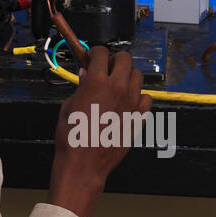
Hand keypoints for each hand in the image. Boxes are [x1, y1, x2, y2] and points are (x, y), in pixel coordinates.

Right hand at [48, 46, 150, 216]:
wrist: (84, 163)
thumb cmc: (71, 136)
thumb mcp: (68, 105)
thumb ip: (80, 86)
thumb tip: (85, 75)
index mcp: (96, 82)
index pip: (101, 52)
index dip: (94, 53)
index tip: (92, 57)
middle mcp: (117, 88)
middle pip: (125, 58)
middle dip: (114, 60)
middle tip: (106, 68)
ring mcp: (131, 103)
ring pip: (138, 76)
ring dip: (127, 76)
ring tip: (117, 85)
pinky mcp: (139, 118)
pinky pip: (147, 98)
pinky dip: (139, 97)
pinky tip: (127, 103)